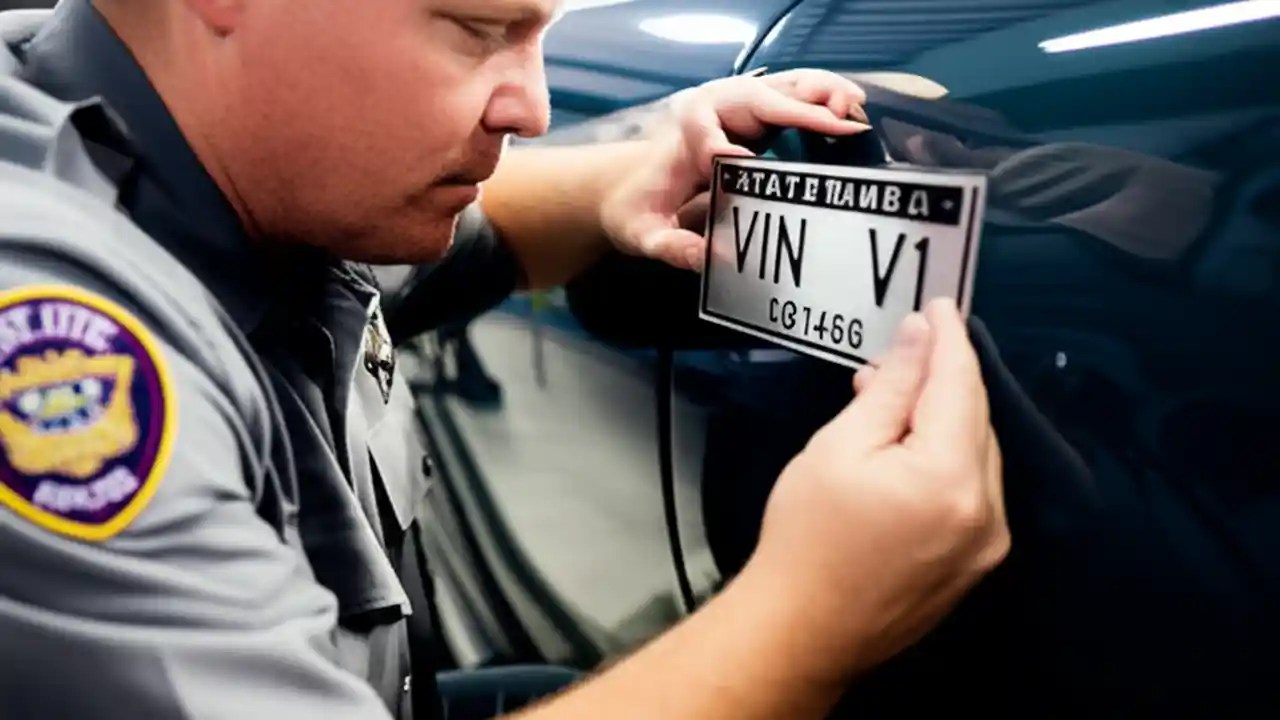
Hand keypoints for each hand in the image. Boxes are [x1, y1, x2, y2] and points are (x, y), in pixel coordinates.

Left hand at [600, 70, 870, 270]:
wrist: (630, 186)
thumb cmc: (637, 210)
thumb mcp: (643, 234)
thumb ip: (669, 246)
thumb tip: (704, 259)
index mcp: (681, 138)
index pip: (703, 126)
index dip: (724, 138)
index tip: (740, 156)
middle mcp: (713, 111)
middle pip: (759, 96)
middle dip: (800, 106)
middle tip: (842, 121)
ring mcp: (739, 109)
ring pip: (784, 88)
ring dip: (821, 93)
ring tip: (855, 109)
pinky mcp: (760, 116)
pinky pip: (797, 97)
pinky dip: (825, 99)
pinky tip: (854, 111)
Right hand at [743, 298, 1007, 683]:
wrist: (802, 630)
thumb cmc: (807, 538)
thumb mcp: (839, 446)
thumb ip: (891, 388)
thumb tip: (921, 338)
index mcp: (950, 478)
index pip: (961, 385)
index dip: (949, 340)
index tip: (937, 306)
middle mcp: (985, 511)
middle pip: (975, 418)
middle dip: (939, 379)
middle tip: (891, 358)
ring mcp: (987, 542)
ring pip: (977, 453)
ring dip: (941, 419)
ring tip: (885, 406)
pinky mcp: (977, 562)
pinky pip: (973, 489)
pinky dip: (945, 459)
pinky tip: (904, 452)